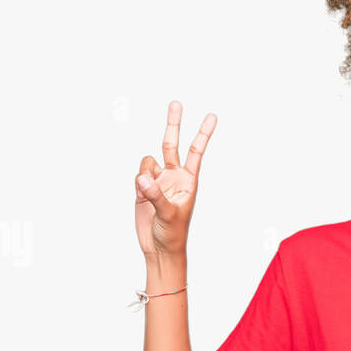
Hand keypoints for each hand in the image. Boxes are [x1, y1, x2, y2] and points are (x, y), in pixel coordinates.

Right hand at [133, 100, 216, 258]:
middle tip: (176, 103)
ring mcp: (158, 181)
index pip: (196, 152)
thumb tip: (142, 177)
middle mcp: (174, 177)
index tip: (212, 116)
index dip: (203, 134)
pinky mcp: (144, 187)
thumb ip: (155, 194)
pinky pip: (138, 174)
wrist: (159, 248)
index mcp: (188, 181)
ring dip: (145, 172)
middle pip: (171, 144)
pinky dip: (138, 183)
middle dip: (173, 124)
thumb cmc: (174, 234)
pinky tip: (142, 196)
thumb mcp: (169, 214)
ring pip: (148, 161)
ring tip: (148, 193)